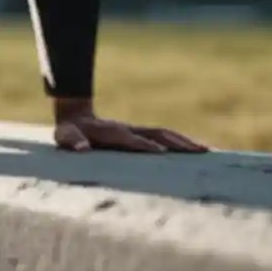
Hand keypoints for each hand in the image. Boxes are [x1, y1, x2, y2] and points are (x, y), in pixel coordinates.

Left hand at [53, 99, 207, 153]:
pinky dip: (180, 143)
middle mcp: (129, 129)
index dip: (145, 145)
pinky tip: (194, 151)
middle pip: (158, 133)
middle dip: (178, 142)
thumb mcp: (65, 137)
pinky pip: (163, 138)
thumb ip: (72, 141)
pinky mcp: (139, 134)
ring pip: (166, 133)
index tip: (162, 154)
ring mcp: (136, 130)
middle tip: (200, 151)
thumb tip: (81, 149)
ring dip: (185, 141)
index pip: (132, 139)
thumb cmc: (69, 132)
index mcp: (112, 132)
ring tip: (206, 151)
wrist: (75, 117)